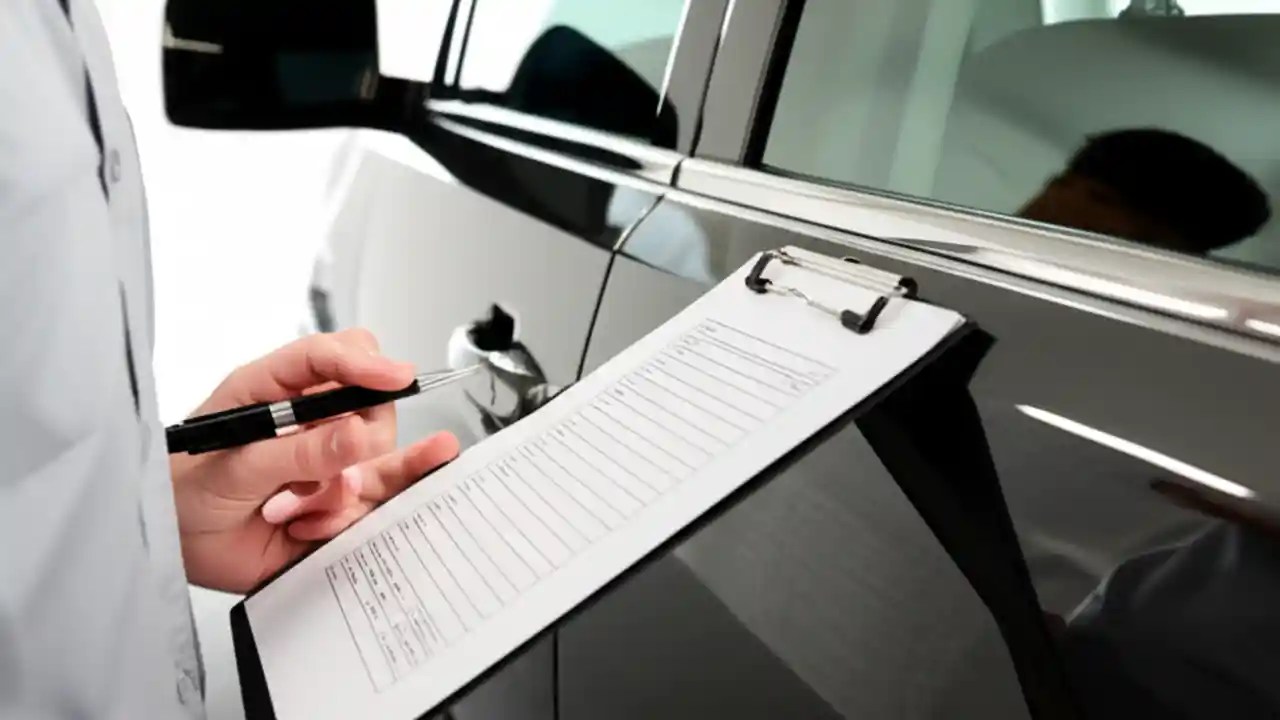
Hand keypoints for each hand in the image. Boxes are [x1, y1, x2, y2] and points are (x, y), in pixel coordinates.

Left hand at [171, 329, 458, 592]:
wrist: (175, 553)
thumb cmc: (184, 495)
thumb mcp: (236, 468)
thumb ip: (300, 452)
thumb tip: (360, 432)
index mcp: (275, 389)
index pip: (332, 356)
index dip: (367, 363)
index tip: (397, 378)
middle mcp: (309, 420)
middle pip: (373, 405)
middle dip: (364, 437)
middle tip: (332, 467)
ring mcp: (328, 461)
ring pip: (379, 459)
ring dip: (344, 488)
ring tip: (295, 508)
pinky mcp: (338, 503)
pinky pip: (369, 506)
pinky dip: (342, 520)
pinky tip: (303, 528)